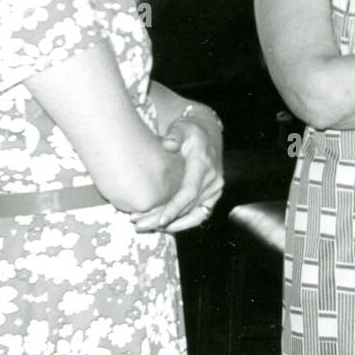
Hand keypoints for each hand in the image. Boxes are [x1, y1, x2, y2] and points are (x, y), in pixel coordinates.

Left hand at [131, 109, 224, 232]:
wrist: (208, 132)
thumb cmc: (190, 130)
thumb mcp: (181, 127)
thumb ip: (175, 135)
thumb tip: (168, 144)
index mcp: (204, 164)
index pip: (190, 192)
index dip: (174, 208)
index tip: (159, 220)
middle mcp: (213, 180)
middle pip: (188, 207)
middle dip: (163, 219)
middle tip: (139, 225)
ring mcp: (215, 189)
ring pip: (193, 214)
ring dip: (171, 224)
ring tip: (147, 227)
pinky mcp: (212, 196)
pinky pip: (200, 215)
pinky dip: (183, 223)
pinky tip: (165, 227)